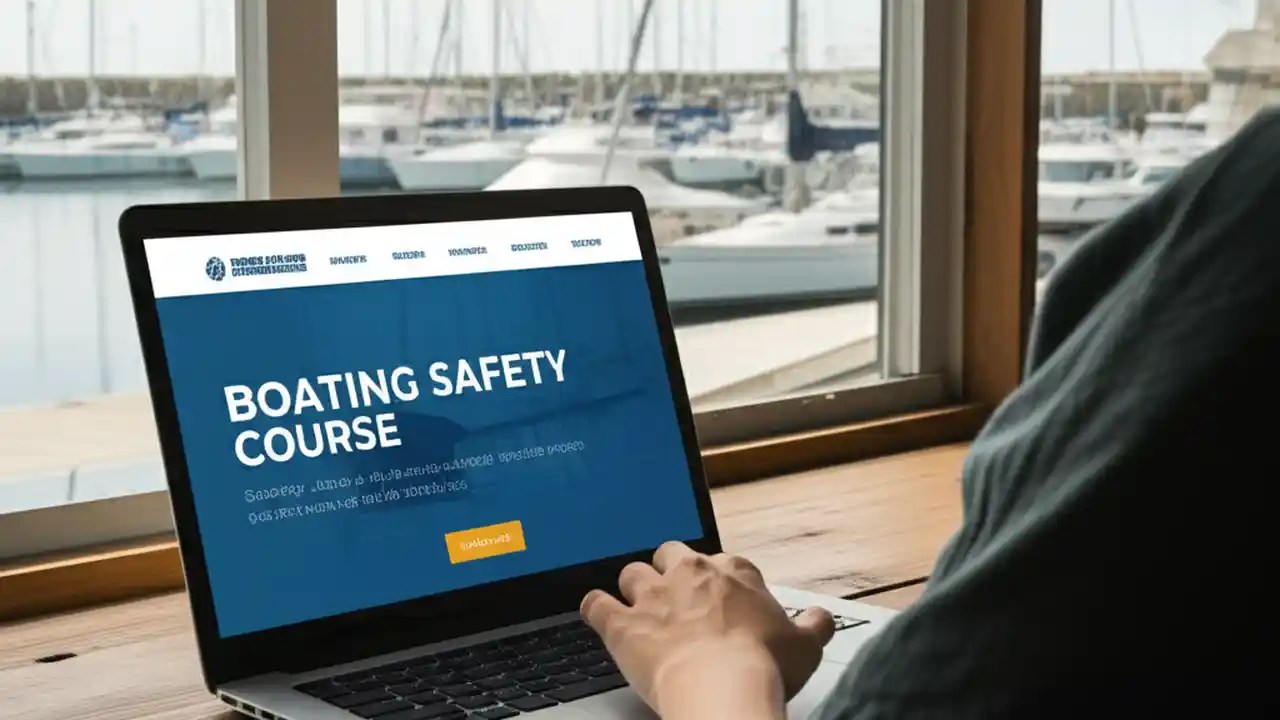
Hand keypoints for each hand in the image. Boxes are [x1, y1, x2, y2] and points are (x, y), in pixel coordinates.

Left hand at [580, 542, 835, 719]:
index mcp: (733, 572)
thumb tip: (821, 618)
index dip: (718, 579)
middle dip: (669, 570)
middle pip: (669, 554)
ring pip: (631, 573)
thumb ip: (814, 625)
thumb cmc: (765, 665)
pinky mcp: (622, 623)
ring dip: (633, 588)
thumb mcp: (807, 645)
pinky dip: (594, 607)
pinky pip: (596, 604)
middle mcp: (689, 573)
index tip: (720, 597)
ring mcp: (652, 596)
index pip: (722, 561)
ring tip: (637, 607)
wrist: (723, 686)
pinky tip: (596, 612)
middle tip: (676, 597)